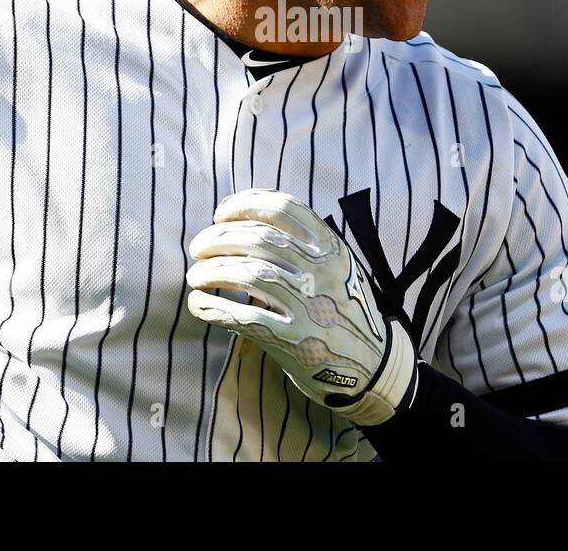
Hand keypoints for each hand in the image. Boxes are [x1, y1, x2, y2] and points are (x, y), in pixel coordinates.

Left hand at [185, 188, 417, 425]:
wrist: (371, 363)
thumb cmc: (340, 307)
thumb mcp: (336, 265)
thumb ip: (301, 241)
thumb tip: (239, 216)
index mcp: (331, 247)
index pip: (282, 208)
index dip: (244, 205)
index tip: (220, 213)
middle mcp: (321, 272)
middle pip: (258, 239)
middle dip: (218, 238)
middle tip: (197, 247)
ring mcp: (309, 307)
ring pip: (247, 275)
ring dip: (211, 272)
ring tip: (196, 276)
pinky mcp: (294, 341)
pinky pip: (242, 319)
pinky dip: (212, 308)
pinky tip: (198, 304)